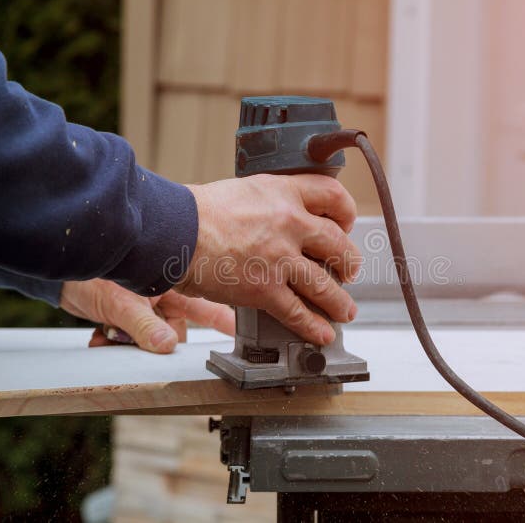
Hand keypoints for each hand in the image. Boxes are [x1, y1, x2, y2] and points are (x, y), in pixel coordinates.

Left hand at [60, 278, 234, 352]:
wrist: (58, 279)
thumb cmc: (90, 276)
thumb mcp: (119, 303)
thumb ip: (144, 326)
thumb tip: (167, 346)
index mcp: (172, 285)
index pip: (206, 307)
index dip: (225, 322)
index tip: (242, 334)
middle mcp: (163, 298)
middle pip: (175, 333)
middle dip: (155, 342)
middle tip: (130, 338)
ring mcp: (146, 310)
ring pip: (152, 341)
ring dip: (131, 345)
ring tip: (109, 335)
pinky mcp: (129, 320)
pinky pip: (133, 342)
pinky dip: (117, 345)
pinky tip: (102, 337)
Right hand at [178, 174, 360, 345]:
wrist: (175, 232)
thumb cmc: (199, 210)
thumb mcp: (245, 190)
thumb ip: (270, 202)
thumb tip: (280, 216)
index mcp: (285, 193)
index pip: (333, 196)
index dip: (346, 213)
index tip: (345, 225)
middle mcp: (290, 223)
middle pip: (338, 244)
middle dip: (349, 262)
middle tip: (350, 271)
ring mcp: (280, 258)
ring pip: (324, 284)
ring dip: (339, 301)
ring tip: (345, 310)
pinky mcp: (265, 289)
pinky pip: (297, 312)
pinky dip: (312, 326)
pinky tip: (321, 333)